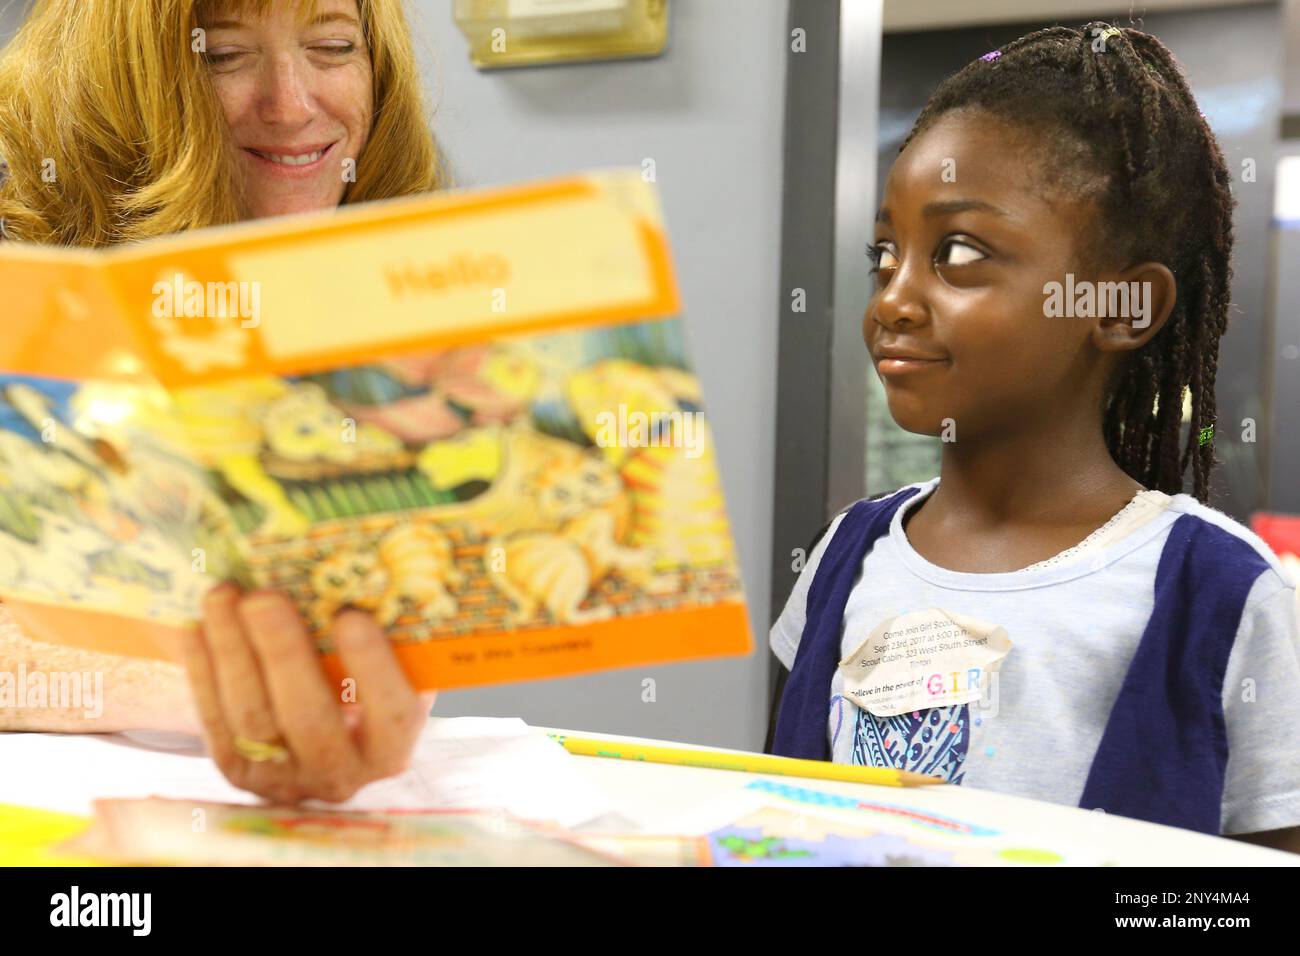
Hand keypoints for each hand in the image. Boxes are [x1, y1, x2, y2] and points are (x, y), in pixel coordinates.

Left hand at [182, 584, 432, 803]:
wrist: (326, 753)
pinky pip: (215, 721)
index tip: (350, 615)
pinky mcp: (238, 771)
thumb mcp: (390, 678)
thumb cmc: (365, 693)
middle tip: (263, 597)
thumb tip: (365, 577)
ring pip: (252, 716)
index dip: (371, 666)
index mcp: (389, 749)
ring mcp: (283, 777)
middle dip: (282, 651)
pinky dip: (203, 670)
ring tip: (223, 595)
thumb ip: (387, 643)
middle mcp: (338, 773)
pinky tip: (196, 625)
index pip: (389, 713)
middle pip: (308, 716)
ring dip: (232, 650)